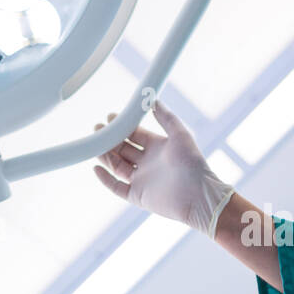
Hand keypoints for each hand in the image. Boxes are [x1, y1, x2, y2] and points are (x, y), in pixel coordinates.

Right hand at [93, 100, 232, 236]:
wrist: (199, 196)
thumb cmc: (193, 164)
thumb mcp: (180, 134)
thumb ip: (165, 117)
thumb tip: (152, 98)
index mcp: (157, 148)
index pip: (135, 135)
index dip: (122, 127)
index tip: (111, 117)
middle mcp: (148, 163)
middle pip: (123, 149)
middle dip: (110, 139)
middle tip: (97, 129)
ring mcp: (142, 180)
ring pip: (117, 166)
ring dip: (105, 156)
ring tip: (94, 145)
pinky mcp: (138, 196)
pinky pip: (117, 187)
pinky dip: (105, 179)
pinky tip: (96, 168)